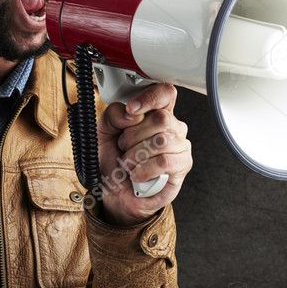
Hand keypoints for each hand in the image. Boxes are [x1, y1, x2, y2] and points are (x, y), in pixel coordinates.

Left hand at [95, 83, 192, 225]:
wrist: (117, 194)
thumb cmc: (114, 161)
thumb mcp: (103, 134)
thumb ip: (112, 116)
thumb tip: (131, 113)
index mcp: (155, 112)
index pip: (165, 93)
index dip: (150, 98)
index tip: (131, 109)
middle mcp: (172, 126)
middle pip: (161, 118)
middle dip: (133, 136)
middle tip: (124, 147)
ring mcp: (180, 145)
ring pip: (161, 141)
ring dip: (136, 155)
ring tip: (130, 163)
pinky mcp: (183, 165)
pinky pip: (164, 161)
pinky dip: (144, 169)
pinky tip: (137, 174)